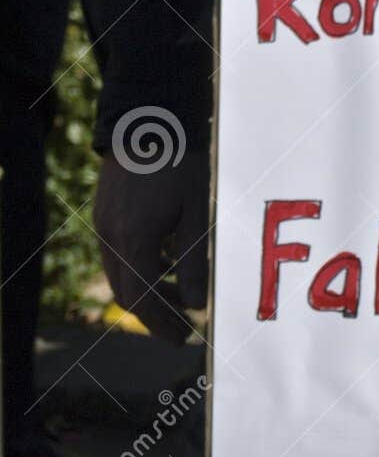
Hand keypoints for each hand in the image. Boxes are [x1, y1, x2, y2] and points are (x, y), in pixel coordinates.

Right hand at [93, 151, 209, 344]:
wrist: (149, 119)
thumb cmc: (180, 163)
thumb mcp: (196, 211)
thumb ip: (194, 260)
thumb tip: (195, 304)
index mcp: (135, 241)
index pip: (143, 301)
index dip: (162, 325)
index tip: (183, 337)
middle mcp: (112, 238)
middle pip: (127, 293)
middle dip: (155, 315)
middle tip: (182, 327)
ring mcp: (104, 225)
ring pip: (120, 275)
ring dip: (147, 292)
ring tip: (179, 296)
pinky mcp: (105, 213)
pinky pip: (117, 254)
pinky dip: (139, 268)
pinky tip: (165, 262)